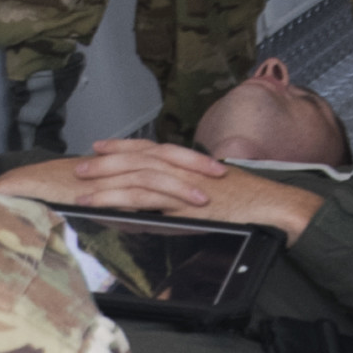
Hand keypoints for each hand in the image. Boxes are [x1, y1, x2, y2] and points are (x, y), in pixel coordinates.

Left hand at [15, 134, 326, 238]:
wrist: (271, 203)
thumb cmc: (251, 200)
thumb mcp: (218, 192)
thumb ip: (194, 191)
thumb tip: (178, 199)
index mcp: (189, 163)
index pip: (150, 149)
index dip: (124, 147)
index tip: (102, 147)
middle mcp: (181, 167)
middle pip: (136, 159)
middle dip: (106, 162)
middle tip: (81, 165)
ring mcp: (181, 183)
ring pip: (134, 177)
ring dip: (105, 181)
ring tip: (82, 186)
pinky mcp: (182, 202)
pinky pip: (144, 199)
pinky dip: (120, 200)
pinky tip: (103, 205)